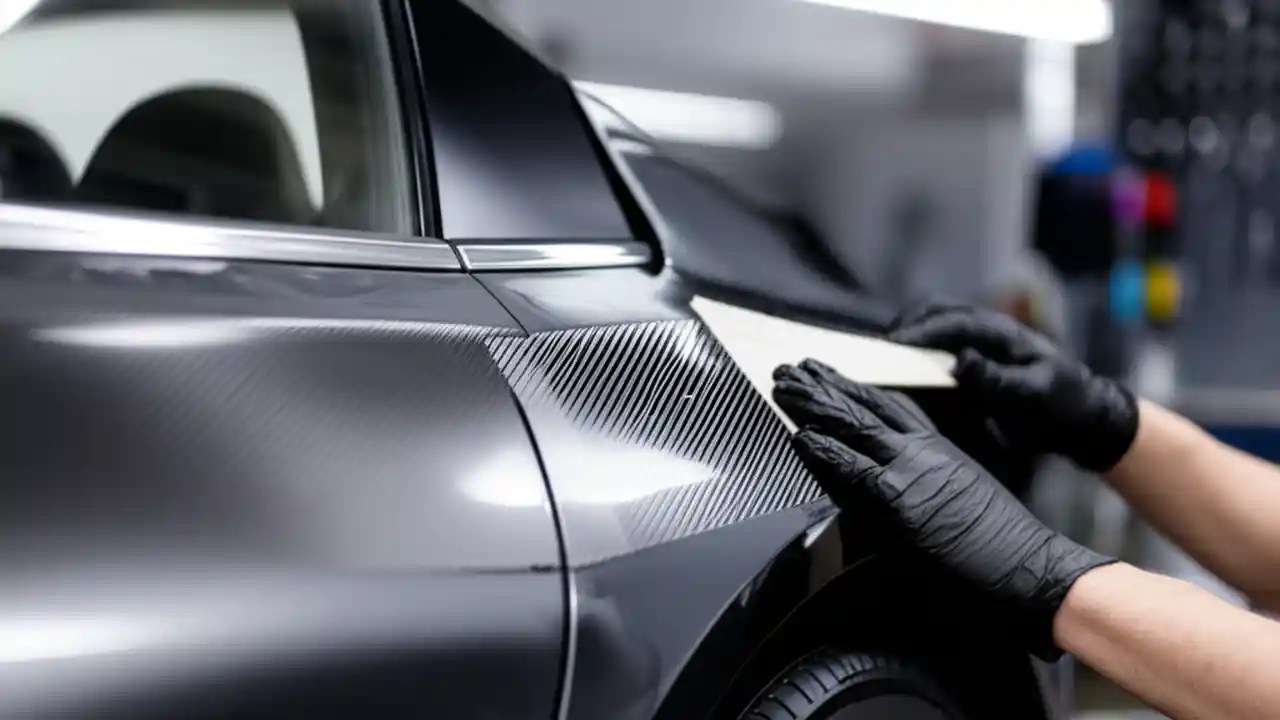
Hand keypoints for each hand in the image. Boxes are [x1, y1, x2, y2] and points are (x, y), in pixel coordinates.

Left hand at [773, 360, 1114, 658]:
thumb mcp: (967, 495)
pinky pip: (850, 470)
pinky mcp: (897, 503)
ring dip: (812, 405)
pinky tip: (799, 436)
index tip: (828, 373)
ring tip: (781, 384)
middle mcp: (922, 453)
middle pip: (864, 407)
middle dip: (824, 386)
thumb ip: (927, 484)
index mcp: (939, 450)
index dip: (854, 388)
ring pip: (851, 427)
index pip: (889, 407)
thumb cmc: (1006, 546)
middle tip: (792, 368)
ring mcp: (908, 475)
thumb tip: (890, 490)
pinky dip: (822, 451)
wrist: (1031, 567)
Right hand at [889, 303, 1138, 471]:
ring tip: (887, 358)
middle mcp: (988, 331)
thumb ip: (996, 379)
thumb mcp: (1034, 394)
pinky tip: (907, 370)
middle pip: (937, 311)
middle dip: (907, 325)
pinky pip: (942, 344)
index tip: (891, 346)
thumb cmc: (1063, 407)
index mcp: (1002, 333)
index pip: (951, 322)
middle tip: (880, 350)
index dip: (919, 332)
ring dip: (912, 334)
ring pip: (937, 323)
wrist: (1085, 420)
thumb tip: (959, 362)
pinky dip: (921, 350)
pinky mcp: (978, 358)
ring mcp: (983, 342)